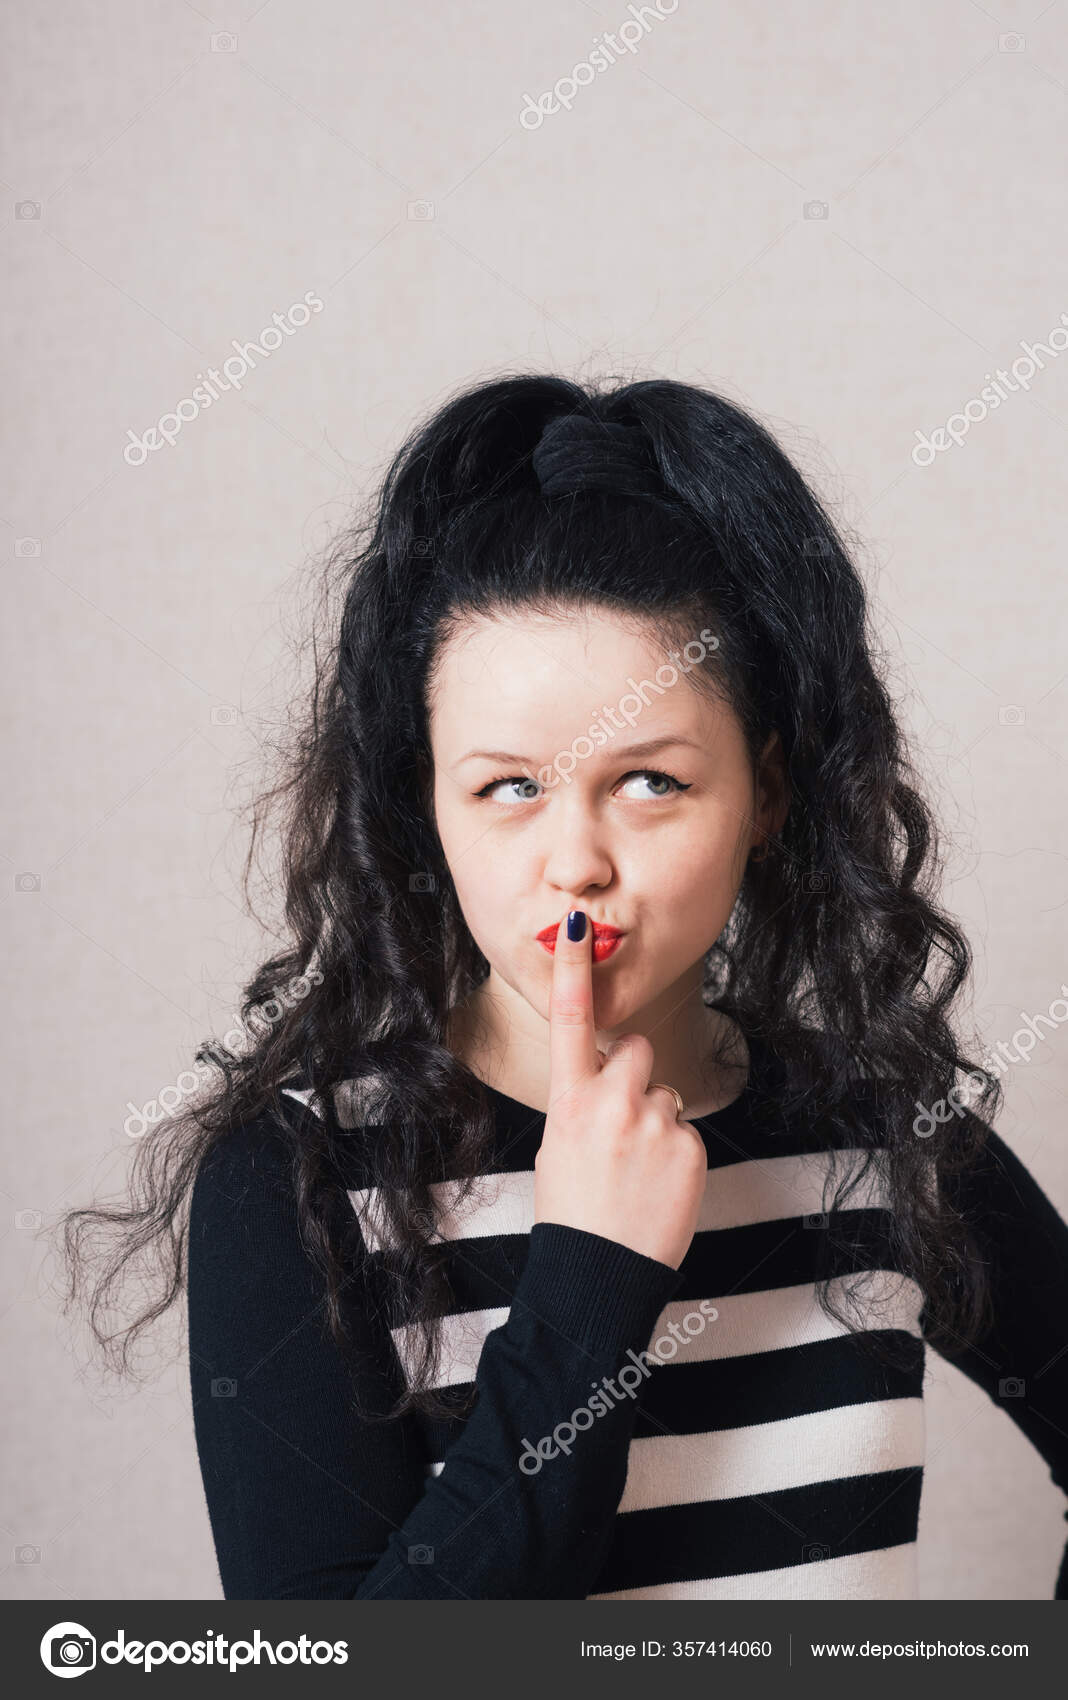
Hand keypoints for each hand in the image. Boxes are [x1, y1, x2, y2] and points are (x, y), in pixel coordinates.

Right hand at [532, 909, 708, 1268]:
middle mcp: (612, 1102)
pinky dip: (675, 1153)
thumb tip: (609, 1078)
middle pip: (638, 1050)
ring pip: (666, 1094)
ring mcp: (655, 1124)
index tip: (580, 925)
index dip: (576, 969)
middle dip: (635, 1073)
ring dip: (656, 1120)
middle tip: (622, 1119)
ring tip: (637, 1169)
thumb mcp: (559, 1147)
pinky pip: (686, 1130)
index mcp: (569, 1100)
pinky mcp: (690, 1147)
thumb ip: (584, 1102)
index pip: (573, 1020)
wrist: (601, 1274)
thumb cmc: (573, 1212)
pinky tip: (656, 1186)